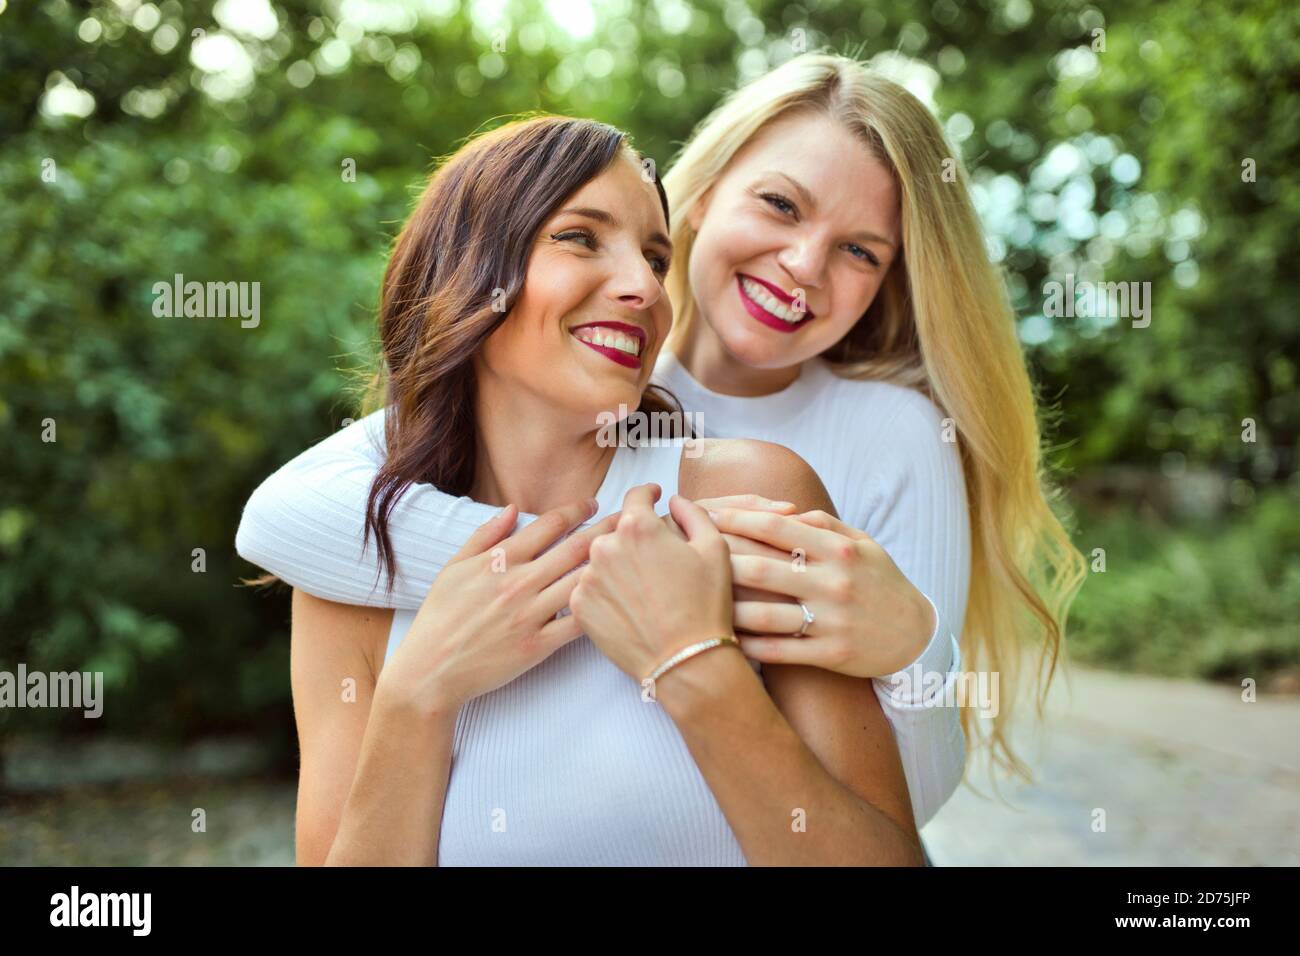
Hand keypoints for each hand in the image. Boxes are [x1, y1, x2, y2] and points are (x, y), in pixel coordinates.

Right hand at [379, 498, 619, 712]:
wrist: (431, 670)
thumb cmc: (440, 618)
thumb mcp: (454, 568)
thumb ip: (484, 536)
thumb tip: (512, 508)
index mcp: (500, 561)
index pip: (548, 525)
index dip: (576, 510)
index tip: (594, 504)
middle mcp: (519, 583)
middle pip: (574, 548)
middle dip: (607, 529)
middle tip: (631, 517)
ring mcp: (530, 615)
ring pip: (580, 582)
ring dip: (609, 565)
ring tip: (631, 553)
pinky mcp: (536, 646)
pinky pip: (576, 625)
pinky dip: (597, 610)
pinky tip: (618, 600)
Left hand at [570, 484, 733, 682]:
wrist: (685, 661)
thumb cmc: (705, 605)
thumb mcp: (714, 548)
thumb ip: (692, 513)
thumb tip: (673, 501)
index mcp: (637, 526)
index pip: (636, 497)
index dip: (647, 495)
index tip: (652, 497)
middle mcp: (605, 547)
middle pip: (617, 530)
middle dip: (634, 537)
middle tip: (655, 558)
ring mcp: (588, 578)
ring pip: (601, 560)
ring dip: (617, 565)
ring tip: (642, 588)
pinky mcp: (579, 607)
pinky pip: (590, 588)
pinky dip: (605, 591)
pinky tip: (628, 605)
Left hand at [706, 508, 935, 678]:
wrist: (917, 634)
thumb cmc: (880, 582)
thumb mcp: (862, 543)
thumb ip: (822, 524)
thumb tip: (782, 510)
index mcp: (838, 548)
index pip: (774, 527)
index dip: (732, 519)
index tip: (702, 516)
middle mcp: (834, 582)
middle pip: (761, 568)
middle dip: (716, 561)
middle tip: (680, 558)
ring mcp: (832, 620)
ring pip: (766, 614)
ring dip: (725, 609)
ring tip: (693, 603)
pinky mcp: (832, 654)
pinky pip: (780, 651)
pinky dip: (748, 647)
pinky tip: (722, 640)